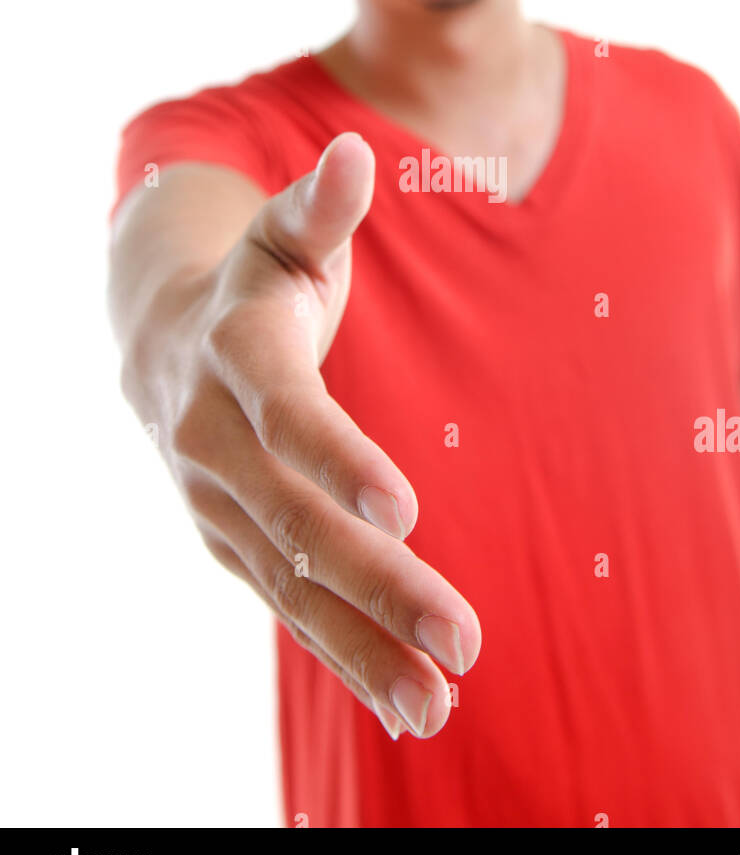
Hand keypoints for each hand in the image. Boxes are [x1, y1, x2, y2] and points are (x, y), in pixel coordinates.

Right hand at [136, 132, 480, 738]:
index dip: (340, 458)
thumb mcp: (281, 236)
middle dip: (378, 582)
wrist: (163, 347)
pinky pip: (290, 610)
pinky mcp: (235, 545)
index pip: (288, 415)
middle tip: (461, 637)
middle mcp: (216, 443)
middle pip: (298, 521)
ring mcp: (220, 505)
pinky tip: (407, 703)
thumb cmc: (252, 285)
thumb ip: (323, 208)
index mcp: (236, 357)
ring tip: (439, 703)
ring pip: (293, 586)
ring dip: (364, 646)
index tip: (407, 507)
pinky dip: (345, 656)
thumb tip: (353, 151)